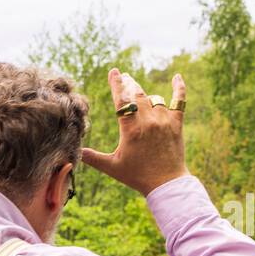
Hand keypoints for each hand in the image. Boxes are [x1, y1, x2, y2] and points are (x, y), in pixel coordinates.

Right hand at [82, 70, 188, 195]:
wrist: (166, 183)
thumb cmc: (137, 176)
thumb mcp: (112, 167)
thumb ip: (93, 158)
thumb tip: (75, 152)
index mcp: (131, 130)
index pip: (121, 101)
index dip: (116, 84)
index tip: (114, 71)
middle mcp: (148, 122)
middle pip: (137, 95)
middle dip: (129, 84)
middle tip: (124, 77)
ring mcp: (164, 121)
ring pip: (153, 98)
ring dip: (144, 92)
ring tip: (136, 88)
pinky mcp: (176, 124)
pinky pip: (179, 101)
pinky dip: (179, 88)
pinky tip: (177, 77)